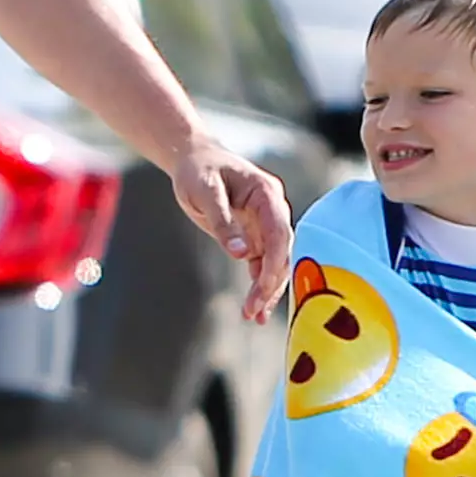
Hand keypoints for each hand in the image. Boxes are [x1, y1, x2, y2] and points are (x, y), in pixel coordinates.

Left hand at [173, 143, 293, 322]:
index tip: (263, 288)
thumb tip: (241, 254)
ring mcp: (266, 223)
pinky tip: (255, 308)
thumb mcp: (205, 192)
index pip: (280, 233)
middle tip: (254, 311)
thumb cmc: (198, 170)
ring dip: (267, 289)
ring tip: (254, 317)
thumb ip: (224, 222)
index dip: (275, 262)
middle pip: (282, 251)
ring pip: (275, 261)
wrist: (194, 160)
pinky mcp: (255, 235)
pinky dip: (259, 284)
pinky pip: (262, 263)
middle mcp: (273, 210)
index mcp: (267, 194)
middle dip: (271, 283)